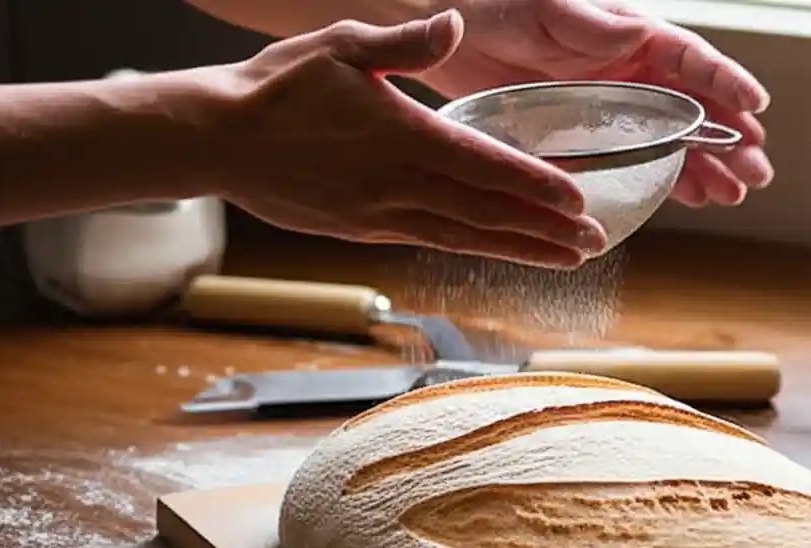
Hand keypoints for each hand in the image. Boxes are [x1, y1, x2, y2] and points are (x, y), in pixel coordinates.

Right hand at [212, 11, 605, 267]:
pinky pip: (432, 241)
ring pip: (465, 237)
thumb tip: (453, 25)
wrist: (216, 138)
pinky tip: (502, 251)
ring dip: (519, 249)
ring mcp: (380, 213)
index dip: (535, 186)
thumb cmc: (277, 87)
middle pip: (487, 211)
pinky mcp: (362, 230)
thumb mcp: (340, 45)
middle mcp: (397, 183)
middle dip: (545, 228)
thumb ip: (405, 43)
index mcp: (401, 135)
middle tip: (594, 242)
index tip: (578, 202)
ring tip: (566, 259)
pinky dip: (474, 248)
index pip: (485, 165)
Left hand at [415, 0, 773, 207]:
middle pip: (697, 107)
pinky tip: (694, 198)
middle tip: (756, 171)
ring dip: (707, 166)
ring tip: (734, 193)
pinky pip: (640, 158)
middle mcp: (633, 71)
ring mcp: (615, 106)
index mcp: (633, 35)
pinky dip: (668, 177)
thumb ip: (593, 23)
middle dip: (731, 139)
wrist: (450, 36)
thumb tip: (639, 33)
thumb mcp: (547, 8)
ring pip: (676, 138)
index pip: (692, 59)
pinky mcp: (590, 135)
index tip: (757, 108)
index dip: (726, 84)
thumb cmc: (497, 6)